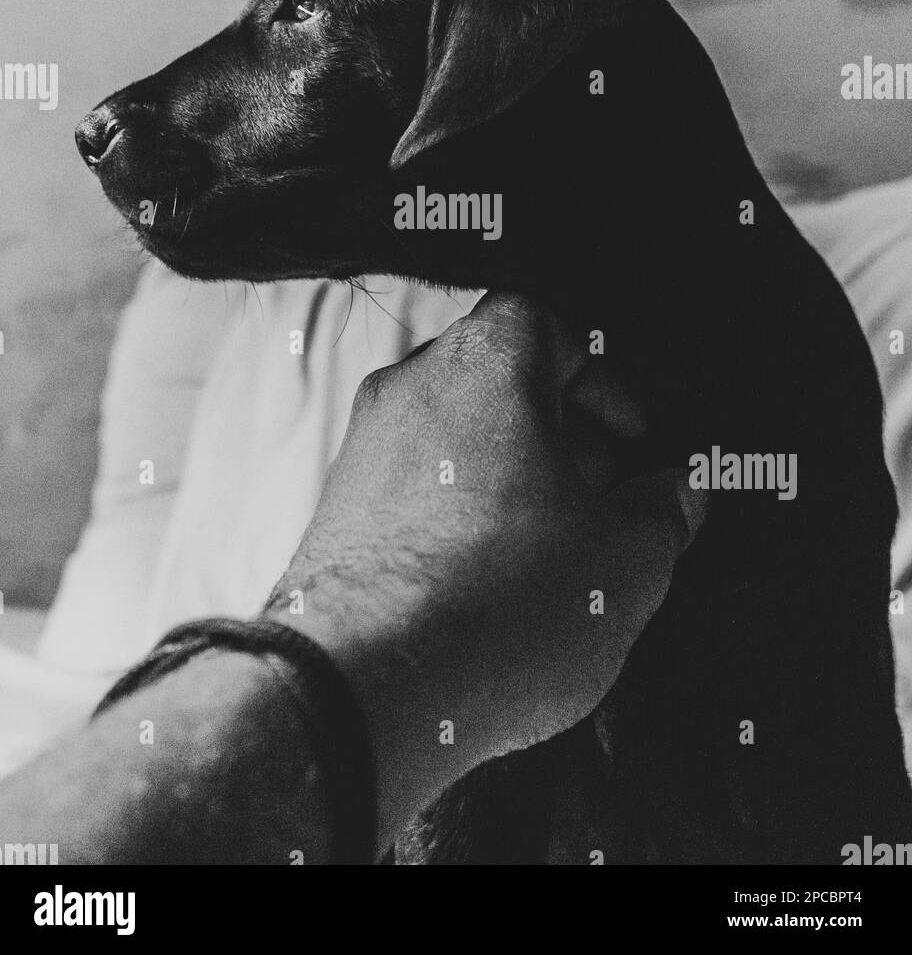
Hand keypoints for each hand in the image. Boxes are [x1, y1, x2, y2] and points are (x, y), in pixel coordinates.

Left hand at [265, 291, 702, 849]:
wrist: (363, 690)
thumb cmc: (503, 603)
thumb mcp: (626, 560)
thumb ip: (663, 510)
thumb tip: (678, 490)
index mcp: (484, 365)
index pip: (542, 323)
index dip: (599, 378)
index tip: (630, 439)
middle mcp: (410, 388)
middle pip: (499, 384)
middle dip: (561, 437)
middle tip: (604, 502)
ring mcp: (362, 451)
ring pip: (455, 442)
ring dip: (511, 483)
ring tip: (552, 557)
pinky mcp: (334, 517)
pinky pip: (413, 494)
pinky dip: (458, 521)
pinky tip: (491, 589)